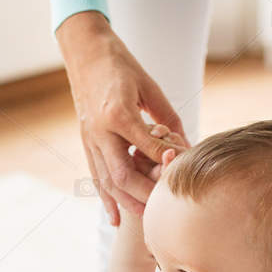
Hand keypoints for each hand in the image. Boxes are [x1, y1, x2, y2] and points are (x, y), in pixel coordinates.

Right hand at [56, 11, 187, 225]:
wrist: (85, 52)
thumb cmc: (121, 64)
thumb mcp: (148, 86)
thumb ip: (166, 117)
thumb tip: (186, 145)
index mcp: (118, 113)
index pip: (146, 148)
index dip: (166, 164)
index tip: (183, 175)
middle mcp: (100, 131)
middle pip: (123, 175)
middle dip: (146, 195)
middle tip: (167, 209)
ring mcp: (90, 139)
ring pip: (107, 181)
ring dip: (127, 203)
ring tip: (147, 220)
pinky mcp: (86, 143)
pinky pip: (95, 177)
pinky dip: (106, 200)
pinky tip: (114, 219)